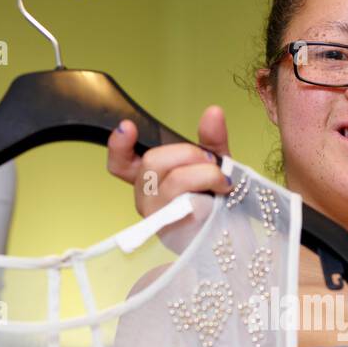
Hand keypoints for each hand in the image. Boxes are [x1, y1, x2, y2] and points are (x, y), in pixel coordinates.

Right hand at [106, 105, 233, 252]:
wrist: (229, 234)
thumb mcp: (213, 162)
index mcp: (150, 179)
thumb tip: (213, 111)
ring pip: (171, 180)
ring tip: (223, 180)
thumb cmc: (214, 199)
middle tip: (211, 160)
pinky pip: (184, 200)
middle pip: (151, 162)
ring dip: (203, 173)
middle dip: (186, 153)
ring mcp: (156, 214)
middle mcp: (146, 196)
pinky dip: (206, 185)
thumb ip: (211, 139)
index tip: (126, 127)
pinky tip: (222, 190)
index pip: (120, 164)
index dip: (117, 146)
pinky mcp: (171, 227)